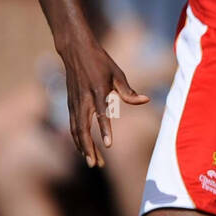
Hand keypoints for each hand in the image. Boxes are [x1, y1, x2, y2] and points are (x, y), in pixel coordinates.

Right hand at [57, 34, 150, 167]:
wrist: (75, 51)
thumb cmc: (100, 61)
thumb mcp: (117, 73)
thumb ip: (128, 91)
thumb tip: (145, 101)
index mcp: (98, 91)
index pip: (102, 114)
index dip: (105, 130)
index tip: (108, 145)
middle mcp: (84, 99)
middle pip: (83, 128)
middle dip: (89, 148)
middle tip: (96, 164)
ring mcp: (74, 103)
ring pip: (76, 130)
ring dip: (83, 147)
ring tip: (92, 162)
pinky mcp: (70, 104)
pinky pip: (72, 125)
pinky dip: (77, 139)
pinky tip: (84, 149)